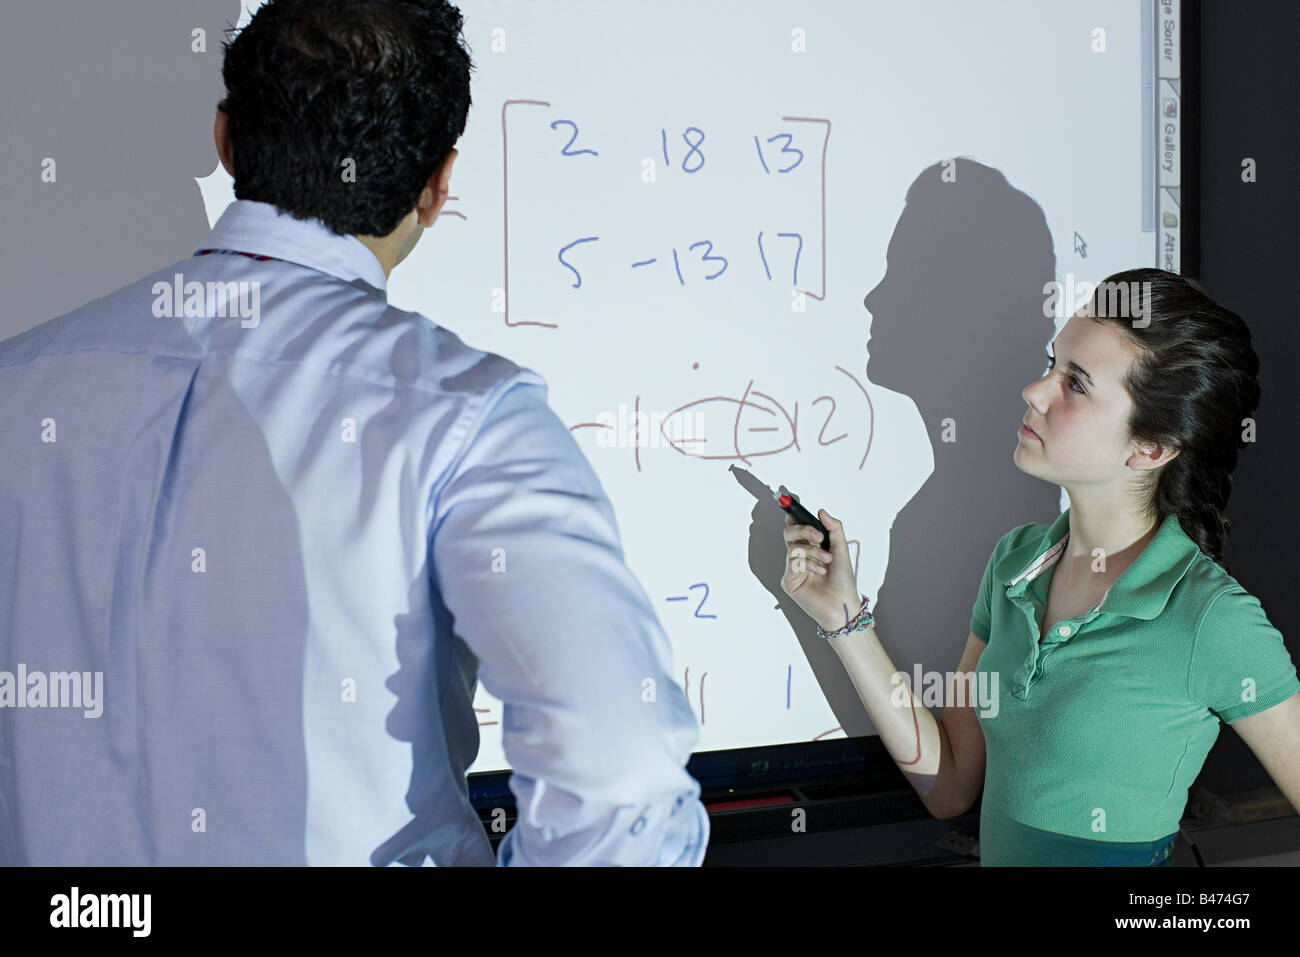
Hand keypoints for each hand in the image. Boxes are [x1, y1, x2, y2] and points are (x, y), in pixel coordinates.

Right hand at [780, 508, 862, 632]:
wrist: (843, 605)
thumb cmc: (843, 581)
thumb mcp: (842, 550)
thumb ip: (834, 528)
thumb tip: (821, 511)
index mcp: (810, 546)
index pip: (796, 526)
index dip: (794, 515)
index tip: (793, 504)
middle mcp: (800, 555)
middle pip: (789, 533)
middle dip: (803, 530)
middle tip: (819, 536)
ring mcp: (793, 568)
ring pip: (792, 547)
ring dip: (812, 552)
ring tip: (827, 561)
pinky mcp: (789, 581)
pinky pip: (793, 564)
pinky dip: (808, 564)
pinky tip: (820, 572)